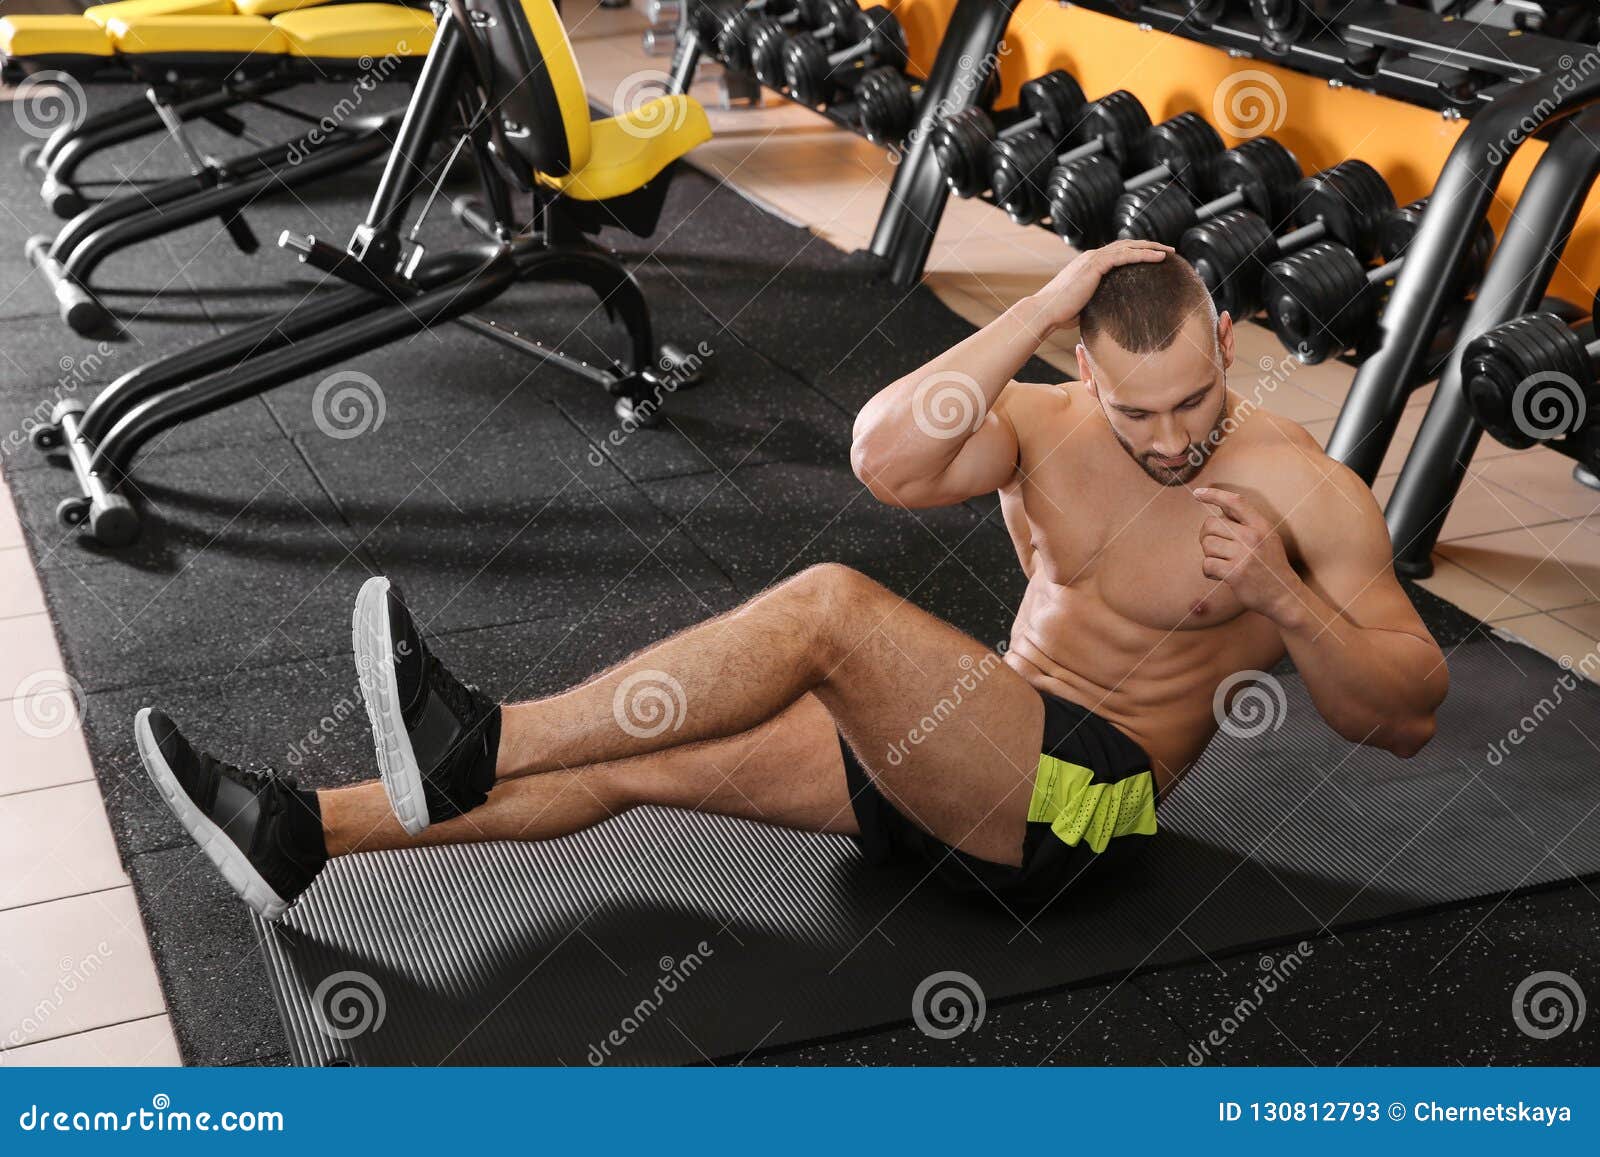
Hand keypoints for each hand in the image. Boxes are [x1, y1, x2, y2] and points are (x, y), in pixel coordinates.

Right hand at [1032, 239, 1172, 332]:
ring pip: (1129, 246)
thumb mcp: (1083, 306)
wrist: (1045, 312)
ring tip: (1169, 252)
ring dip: (1151, 247)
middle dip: (1148, 246)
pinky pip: (1125, 255)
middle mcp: (1091, 257)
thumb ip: (1096, 303)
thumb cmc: (1060, 315)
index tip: (1153, 258)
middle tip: (1167, 251)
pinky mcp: (1095, 265)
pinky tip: (1159, 258)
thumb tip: (1108, 316)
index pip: (1117, 253)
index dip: (1136, 253)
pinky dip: (1144, 254)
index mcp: (1088, 265)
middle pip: (1126, 245)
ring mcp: (1093, 259)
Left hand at [1194, 487, 1302, 624]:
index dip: (1214, 495)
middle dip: (1206, 536)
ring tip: (1223, 563)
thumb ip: (1245, 522)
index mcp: (1261, 526)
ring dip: (1209, 555)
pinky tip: (1219, 575)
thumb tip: (1221, 504)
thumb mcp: (1266, 538)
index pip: (1235, 502)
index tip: (1197, 493)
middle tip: (1214, 548)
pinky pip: (1207, 564)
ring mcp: (1244, 555)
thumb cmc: (1270, 565)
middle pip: (1211, 524)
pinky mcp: (1235, 573)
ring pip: (1207, 544)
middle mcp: (1253, 537)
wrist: (1283, 596)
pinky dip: (1209, 571)